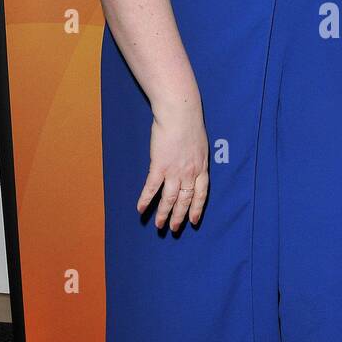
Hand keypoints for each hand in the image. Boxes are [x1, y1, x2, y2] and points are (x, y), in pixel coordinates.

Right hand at [137, 99, 208, 230]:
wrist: (180, 112)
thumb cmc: (190, 122)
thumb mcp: (200, 143)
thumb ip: (196, 157)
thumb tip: (191, 162)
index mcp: (201, 167)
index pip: (201, 194)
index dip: (197, 209)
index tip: (193, 220)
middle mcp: (190, 173)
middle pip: (185, 200)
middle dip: (179, 216)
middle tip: (174, 229)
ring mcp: (175, 171)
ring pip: (169, 199)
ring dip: (164, 214)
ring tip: (159, 225)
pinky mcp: (159, 166)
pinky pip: (152, 188)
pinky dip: (146, 200)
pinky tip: (140, 209)